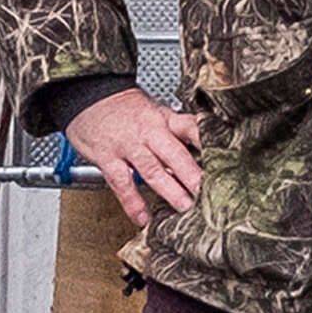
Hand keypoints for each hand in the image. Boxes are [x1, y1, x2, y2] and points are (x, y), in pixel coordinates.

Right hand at [65, 87, 204, 227]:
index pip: (192, 129)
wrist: (87, 95)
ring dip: (169, 190)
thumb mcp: (156, 112)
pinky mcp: (107, 158)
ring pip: (151, 169)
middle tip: (207, 193)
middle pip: (174, 153)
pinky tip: (142, 217)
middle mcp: (148, 132)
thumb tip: (202, 158)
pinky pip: (121, 183)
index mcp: (164, 119)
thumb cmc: (125, 109)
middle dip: (192, 174)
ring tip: (183, 206)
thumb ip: (177, 135)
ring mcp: (128, 146)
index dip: (208, 145)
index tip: (224, 161)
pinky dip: (132, 202)